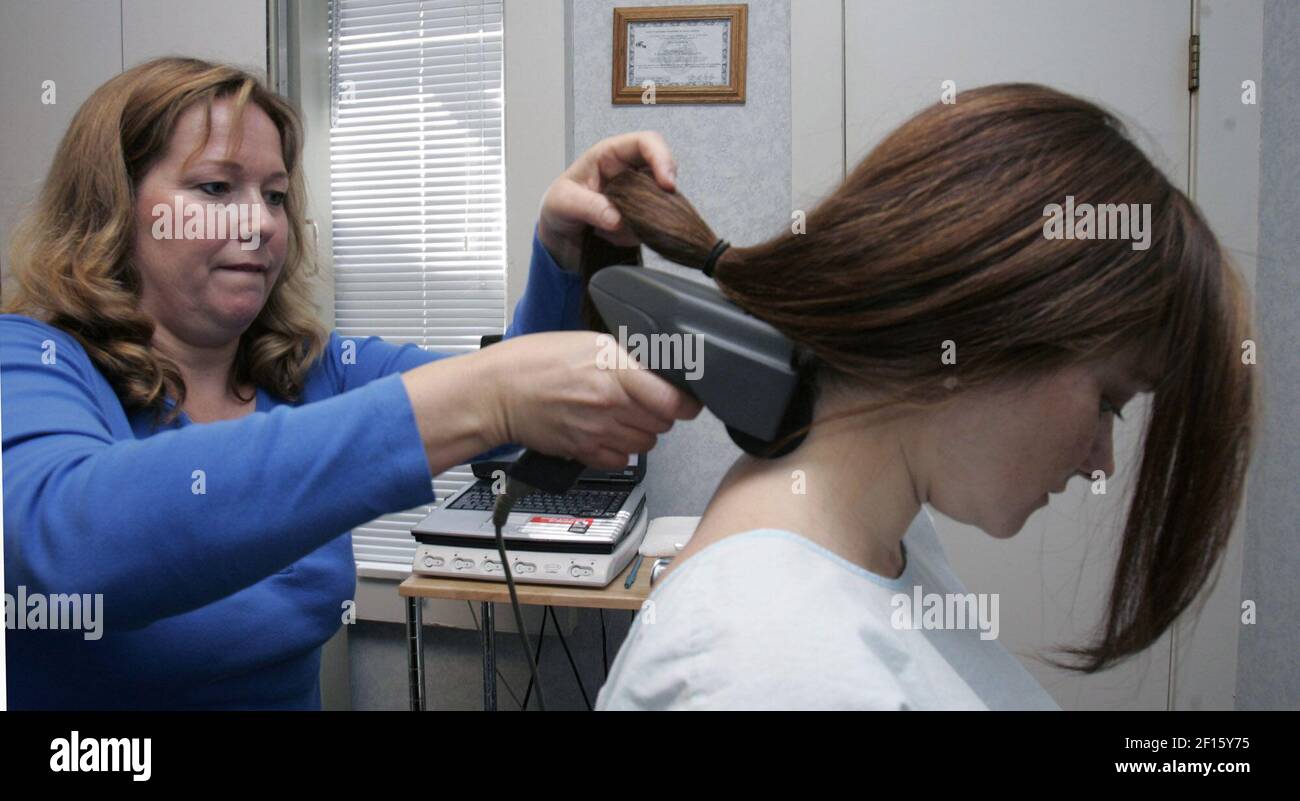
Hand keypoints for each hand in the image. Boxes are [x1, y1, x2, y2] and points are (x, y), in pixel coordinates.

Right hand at [478, 331, 701, 470]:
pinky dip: (620, 450)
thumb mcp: (590, 342)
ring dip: (641, 432)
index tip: (684, 399)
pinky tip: (605, 432)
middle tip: (642, 400)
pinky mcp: (584, 451)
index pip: (673, 400)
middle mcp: (610, 404)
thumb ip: (628, 359)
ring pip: (646, 444)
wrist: (497, 391)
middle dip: (660, 413)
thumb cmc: (535, 362)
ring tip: (620, 414)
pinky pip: (622, 460)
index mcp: (615, 370)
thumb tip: (660, 372)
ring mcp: (597, 431)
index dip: (686, 402)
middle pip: (664, 424)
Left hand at [536, 131, 677, 270]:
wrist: (560, 236)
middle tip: (641, 220)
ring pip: (661, 204)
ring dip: (642, 222)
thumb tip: (616, 219)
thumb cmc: (559, 207)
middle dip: (658, 198)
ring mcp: (638, 196)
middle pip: (663, 173)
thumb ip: (588, 207)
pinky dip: (636, 236)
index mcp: (609, 155)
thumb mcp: (563, 203)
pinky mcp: (641, 218)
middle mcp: (629, 172)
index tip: (667, 184)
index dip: (661, 158)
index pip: (645, 143)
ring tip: (608, 231)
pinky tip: (611, 237)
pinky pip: (652, 227)